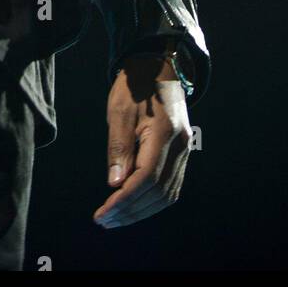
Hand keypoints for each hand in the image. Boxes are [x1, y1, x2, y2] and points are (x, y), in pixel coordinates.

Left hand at [93, 54, 191, 228]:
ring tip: (116, 218)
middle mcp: (180, 146)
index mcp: (164, 133)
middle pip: (157, 192)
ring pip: (167, 194)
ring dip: (141, 210)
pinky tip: (134, 204)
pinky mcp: (183, 153)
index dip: (124, 201)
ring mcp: (185, 150)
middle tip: (104, 220)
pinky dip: (152, 201)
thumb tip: (115, 185)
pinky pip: (171, 186)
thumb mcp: (119, 111)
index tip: (102, 213)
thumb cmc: (135, 86)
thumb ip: (118, 148)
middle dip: (130, 211)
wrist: (158, 66)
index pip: (145, 179)